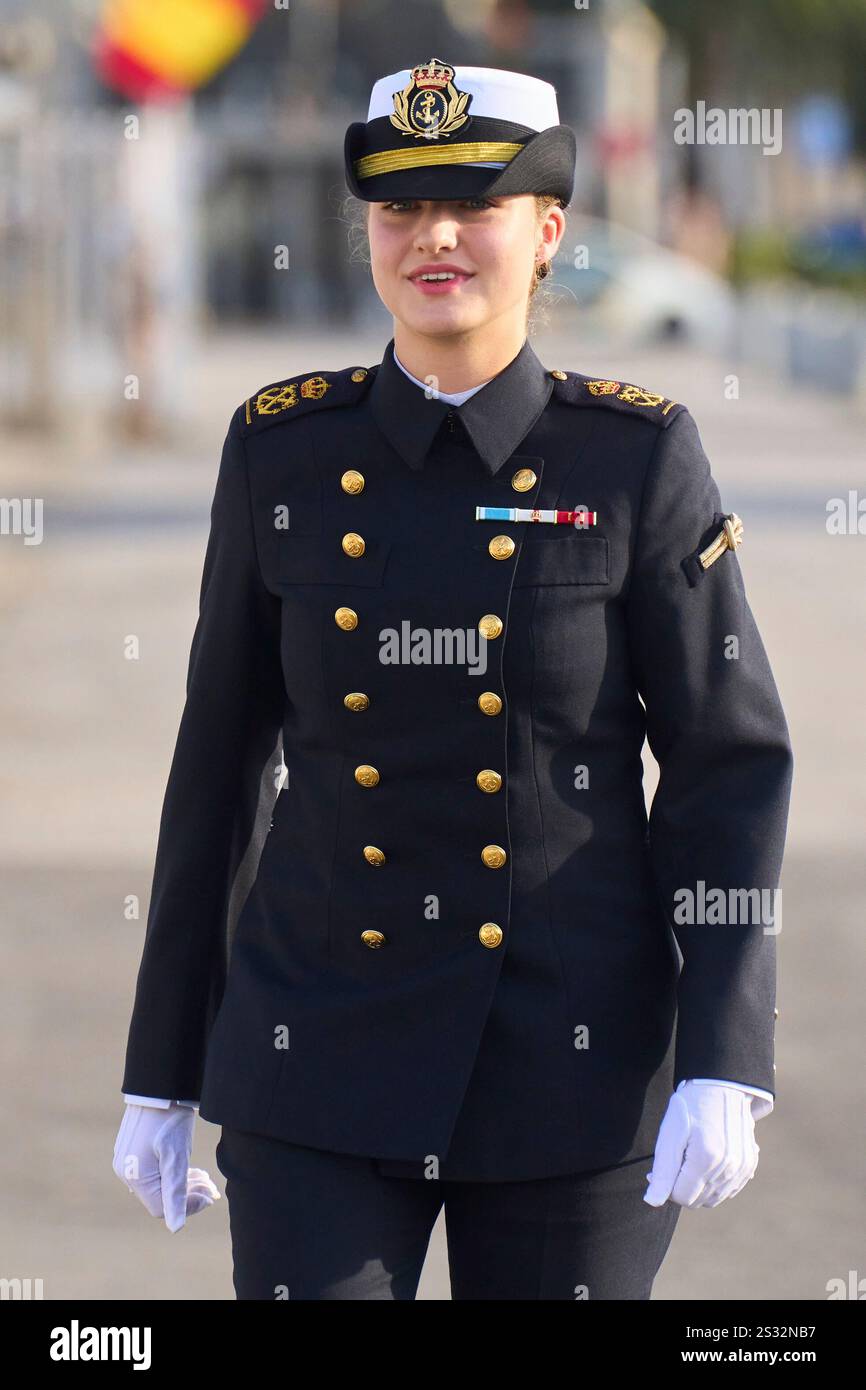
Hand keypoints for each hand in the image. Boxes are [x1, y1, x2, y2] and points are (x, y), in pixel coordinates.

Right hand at [112, 1101, 219, 1231]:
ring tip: (203, 1174)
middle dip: (188, 1194)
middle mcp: (125, 1172)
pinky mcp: (131, 1151)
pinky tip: (188, 1167)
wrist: (160, 1086)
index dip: (189, 1206)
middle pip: (160, 1197)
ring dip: (182, 1184)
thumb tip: (176, 1229)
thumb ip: (176, 1193)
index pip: (163, 1209)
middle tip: (211, 1183)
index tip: (210, 1193)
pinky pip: (153, 1172)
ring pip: (158, 1185)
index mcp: (135, 1177)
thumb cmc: (169, 1120)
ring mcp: (126, 1161)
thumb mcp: (177, 1156)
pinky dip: (172, 1173)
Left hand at [643, 1081, 759, 1208]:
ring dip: (697, 1187)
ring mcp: (742, 1168)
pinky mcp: (749, 1165)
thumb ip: (663, 1171)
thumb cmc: (690, 1108)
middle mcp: (728, 1168)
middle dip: (681, 1187)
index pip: (681, 1197)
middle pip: (697, 1201)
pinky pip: (729, 1190)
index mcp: (706, 1159)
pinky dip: (715, 1184)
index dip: (666, 1186)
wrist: (720, 1087)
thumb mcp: (670, 1134)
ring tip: (690, 1160)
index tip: (660, 1168)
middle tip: (674, 1162)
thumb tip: (652, 1202)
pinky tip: (706, 1162)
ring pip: (713, 1198)